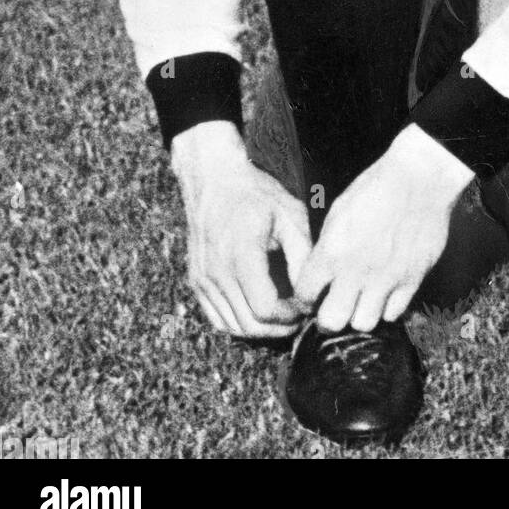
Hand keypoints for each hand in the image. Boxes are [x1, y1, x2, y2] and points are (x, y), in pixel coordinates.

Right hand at [171, 120, 311, 339]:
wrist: (213, 179)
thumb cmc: (256, 194)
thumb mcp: (289, 216)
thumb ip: (301, 257)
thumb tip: (311, 293)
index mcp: (242, 255)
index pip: (266, 309)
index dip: (291, 316)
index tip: (306, 306)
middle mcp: (217, 272)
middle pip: (250, 325)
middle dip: (280, 328)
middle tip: (300, 316)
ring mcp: (203, 279)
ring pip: (233, 327)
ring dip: (261, 330)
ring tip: (283, 316)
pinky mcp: (197, 281)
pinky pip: (218, 319)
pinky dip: (240, 323)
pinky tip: (259, 311)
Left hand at [293, 124, 473, 332]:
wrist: (420, 178)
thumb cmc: (376, 188)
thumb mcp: (338, 212)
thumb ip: (327, 247)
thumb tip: (319, 274)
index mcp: (332, 250)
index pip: (305, 294)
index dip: (306, 296)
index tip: (313, 294)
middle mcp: (356, 270)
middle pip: (331, 322)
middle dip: (328, 317)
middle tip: (334, 304)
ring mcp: (386, 278)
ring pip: (364, 323)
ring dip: (359, 314)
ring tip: (361, 299)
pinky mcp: (412, 280)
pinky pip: (394, 313)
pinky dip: (387, 307)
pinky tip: (385, 291)